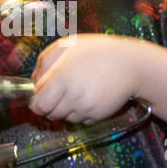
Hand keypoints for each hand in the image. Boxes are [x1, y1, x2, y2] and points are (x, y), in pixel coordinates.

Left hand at [29, 34, 143, 122]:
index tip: (41, 96)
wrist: (132, 65)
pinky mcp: (96, 116)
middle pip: (49, 114)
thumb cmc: (98, 51)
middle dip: (50, 107)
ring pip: (65, 118)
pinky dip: (81, 113)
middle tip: (59, 95)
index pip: (38, 103)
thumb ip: (44, 62)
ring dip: (66, 110)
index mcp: (61, 77)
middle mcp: (72, 95)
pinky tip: (89, 97)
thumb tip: (34, 81)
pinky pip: (80, 121)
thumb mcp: (67, 46)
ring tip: (77, 92)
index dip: (37, 101)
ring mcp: (85, 107)